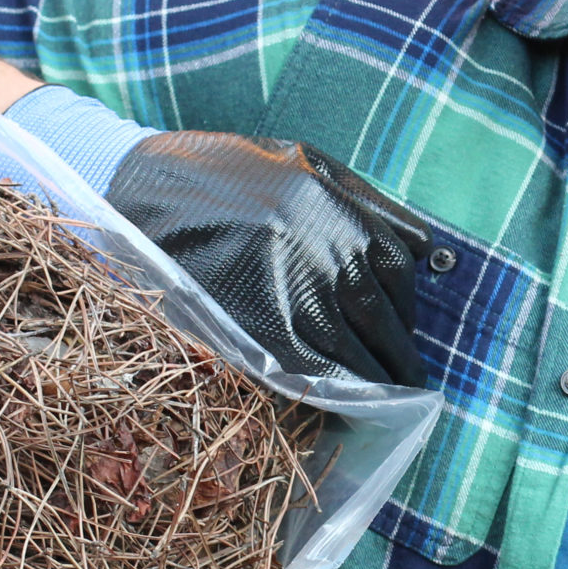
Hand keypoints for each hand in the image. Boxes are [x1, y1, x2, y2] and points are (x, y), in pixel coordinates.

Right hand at [106, 133, 434, 387]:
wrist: (140, 190)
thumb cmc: (223, 171)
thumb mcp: (303, 162)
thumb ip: (367, 200)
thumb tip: (427, 246)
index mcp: (343, 214)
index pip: (399, 273)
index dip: (405, 308)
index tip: (404, 330)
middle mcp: (328, 257)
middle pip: (383, 321)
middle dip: (399, 356)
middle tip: (407, 381)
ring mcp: (295, 298)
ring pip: (355, 355)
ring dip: (376, 385)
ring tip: (383, 401)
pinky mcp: (259, 333)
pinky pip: (313, 376)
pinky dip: (333, 396)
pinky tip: (340, 406)